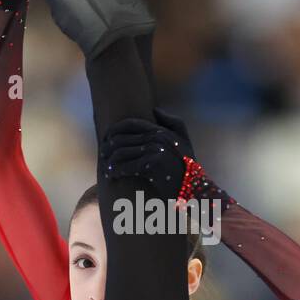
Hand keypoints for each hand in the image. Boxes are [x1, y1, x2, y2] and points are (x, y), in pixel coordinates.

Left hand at [99, 116, 229, 210]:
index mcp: (161, 131)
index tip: (105, 140)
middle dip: (107, 149)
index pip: (128, 124)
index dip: (113, 130)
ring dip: (109, 163)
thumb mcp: (184, 141)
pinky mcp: (152, 166)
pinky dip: (115, 172)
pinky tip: (112, 176)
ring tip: (107, 170)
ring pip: (120, 154)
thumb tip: (154, 110)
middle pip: (120, 139)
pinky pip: (125, 167)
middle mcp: (157, 138)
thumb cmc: (187, 168)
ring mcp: (154, 151)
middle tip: (103, 158)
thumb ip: (173, 122)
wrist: (196, 189)